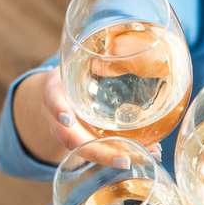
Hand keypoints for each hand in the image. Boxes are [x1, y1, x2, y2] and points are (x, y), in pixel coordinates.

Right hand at [38, 66, 161, 165]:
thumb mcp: (73, 64)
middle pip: (73, 141)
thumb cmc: (70, 76)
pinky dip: (125, 152)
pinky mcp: (83, 142)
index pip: (53, 101)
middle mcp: (58, 119)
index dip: (59, 110)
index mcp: (54, 94)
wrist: (54, 97)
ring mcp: (69, 135)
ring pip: (89, 151)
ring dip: (117, 157)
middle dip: (100, 152)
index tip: (67, 118)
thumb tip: (120, 44)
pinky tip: (150, 152)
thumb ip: (90, 57)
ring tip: (147, 156)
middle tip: (125, 159)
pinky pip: (101, 151)